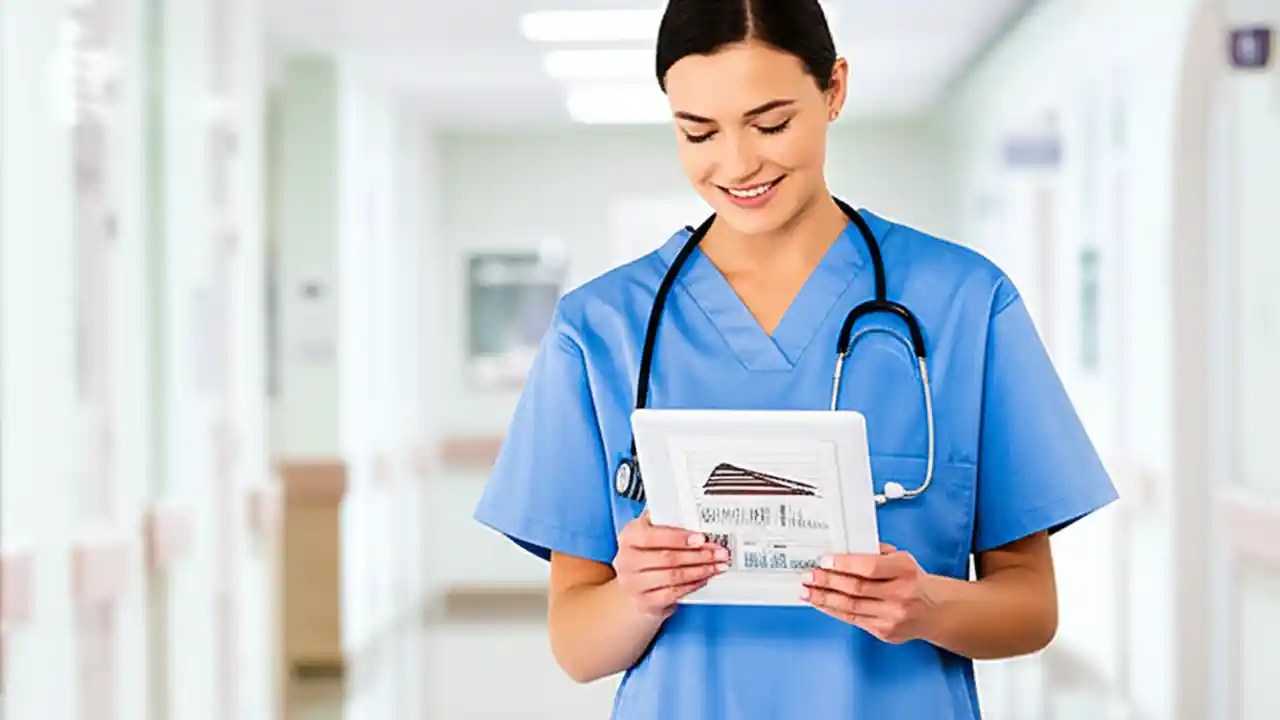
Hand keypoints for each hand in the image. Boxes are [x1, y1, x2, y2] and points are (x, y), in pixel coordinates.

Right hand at [613, 511, 728, 618]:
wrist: (633, 588)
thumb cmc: (646, 555)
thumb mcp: (649, 533)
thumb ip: (666, 521)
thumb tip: (693, 515)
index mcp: (629, 536)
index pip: (652, 536)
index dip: (679, 537)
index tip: (701, 538)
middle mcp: (627, 560)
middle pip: (667, 558)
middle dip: (698, 555)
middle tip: (719, 552)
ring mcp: (634, 583)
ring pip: (673, 577)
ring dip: (700, 570)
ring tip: (717, 566)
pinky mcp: (645, 602)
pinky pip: (674, 593)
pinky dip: (692, 585)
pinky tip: (704, 578)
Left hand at [800, 543, 938, 643]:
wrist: (933, 610)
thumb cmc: (912, 580)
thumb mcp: (900, 558)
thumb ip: (874, 551)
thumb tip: (841, 548)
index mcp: (904, 571)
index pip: (869, 567)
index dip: (843, 564)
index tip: (824, 560)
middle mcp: (900, 595)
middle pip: (856, 589)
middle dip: (827, 582)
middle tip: (808, 575)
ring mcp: (892, 616)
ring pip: (850, 607)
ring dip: (823, 599)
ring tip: (806, 591)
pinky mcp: (884, 631)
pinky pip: (852, 619)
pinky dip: (832, 610)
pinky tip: (820, 603)